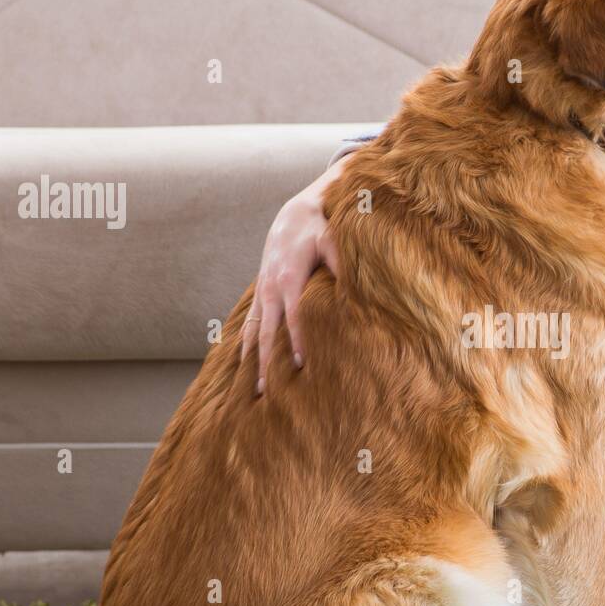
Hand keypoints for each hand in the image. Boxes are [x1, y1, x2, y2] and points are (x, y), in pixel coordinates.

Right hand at [241, 156, 346, 392]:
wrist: (295, 212)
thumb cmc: (321, 228)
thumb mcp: (335, 240)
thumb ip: (343, 264)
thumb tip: (359, 290)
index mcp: (290, 276)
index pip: (294, 316)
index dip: (298, 341)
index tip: (301, 366)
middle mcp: (271, 286)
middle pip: (267, 331)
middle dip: (267, 362)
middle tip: (268, 392)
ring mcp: (262, 290)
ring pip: (253, 331)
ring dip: (252, 360)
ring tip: (253, 390)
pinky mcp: (261, 292)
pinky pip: (249, 323)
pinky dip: (247, 346)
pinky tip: (245, 367)